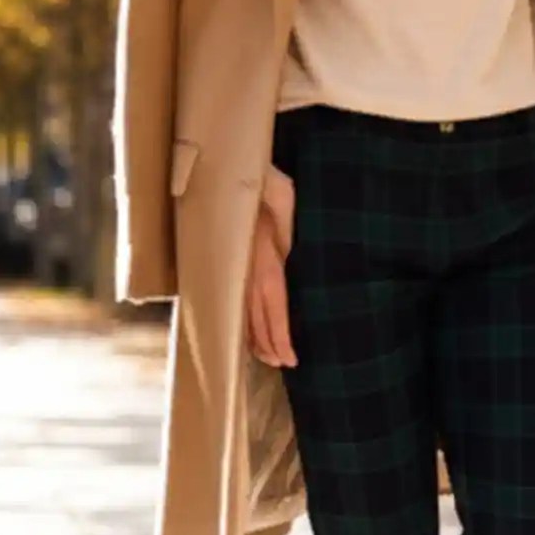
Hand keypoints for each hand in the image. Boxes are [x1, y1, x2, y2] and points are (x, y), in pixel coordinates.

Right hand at [245, 186, 297, 367]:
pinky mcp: (231, 261)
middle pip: (257, 319)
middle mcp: (249, 270)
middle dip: (270, 346)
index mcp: (267, 261)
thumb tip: (303, 264)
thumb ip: (295, 237)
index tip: (291, 359)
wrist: (235, 170)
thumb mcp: (290, 207)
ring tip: (267, 357)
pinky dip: (243, 320)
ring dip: (254, 338)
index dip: (282, 337)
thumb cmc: (270, 186)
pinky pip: (236, 298)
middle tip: (283, 365)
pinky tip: (248, 330)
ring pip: (243, 312)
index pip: (275, 309)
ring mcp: (237, 267)